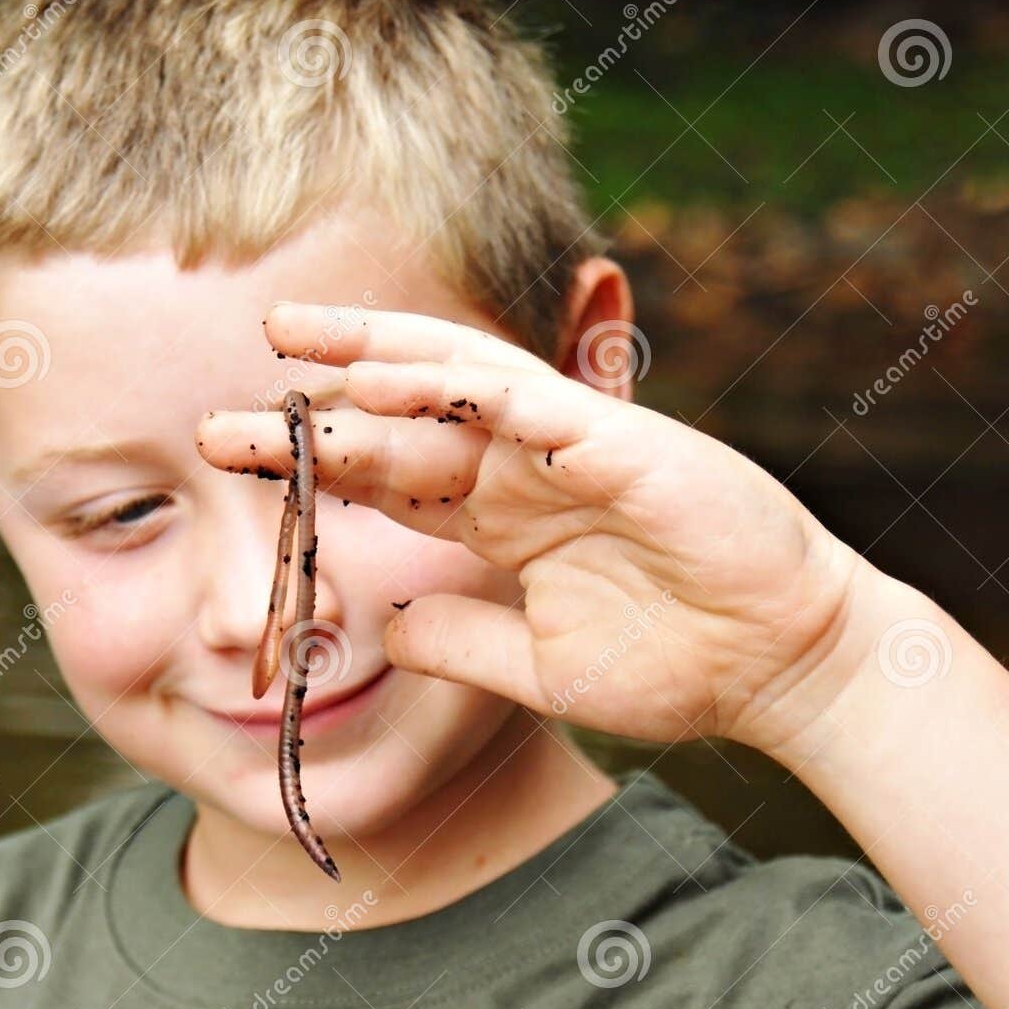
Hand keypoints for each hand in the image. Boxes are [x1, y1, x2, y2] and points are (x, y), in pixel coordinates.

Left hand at [196, 301, 866, 753]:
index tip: (228, 452)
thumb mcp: (539, 667)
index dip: (310, 459)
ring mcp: (574, 449)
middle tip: (236, 375)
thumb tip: (384, 628)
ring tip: (298, 339)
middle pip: (405, 412)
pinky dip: (471, 387)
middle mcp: (525, 467)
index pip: (386, 472)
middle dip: (322, 393)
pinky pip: (538, 406)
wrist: (780, 669)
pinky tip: (400, 375)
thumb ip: (461, 641)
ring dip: (382, 356)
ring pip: (463, 382)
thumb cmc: (675, 661)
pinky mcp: (627, 447)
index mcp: (499, 515)